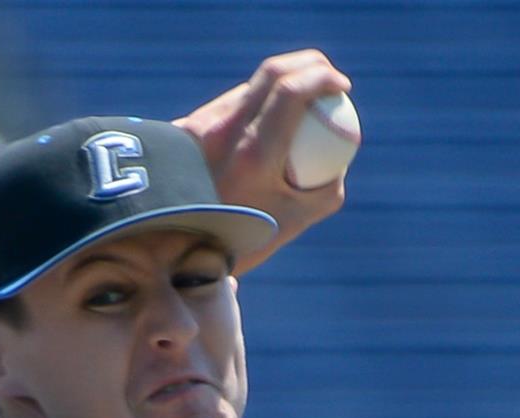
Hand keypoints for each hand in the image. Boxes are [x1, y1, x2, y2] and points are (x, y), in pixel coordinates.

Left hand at [175, 50, 353, 274]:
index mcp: (253, 155)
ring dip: (281, 83)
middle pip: (272, 72)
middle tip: (327, 78)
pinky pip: (228, 104)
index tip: (341, 86)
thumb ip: (327, 189)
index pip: (292, 91)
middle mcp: (223, 133)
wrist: (176, 252)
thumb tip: (342, 155)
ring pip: (249, 85)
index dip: (323, 77)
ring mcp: (200, 127)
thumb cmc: (242, 241)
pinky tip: (266, 120)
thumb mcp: (296, 221)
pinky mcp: (185, 129)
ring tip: (300, 103)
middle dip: (308, 64)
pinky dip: (254, 104)